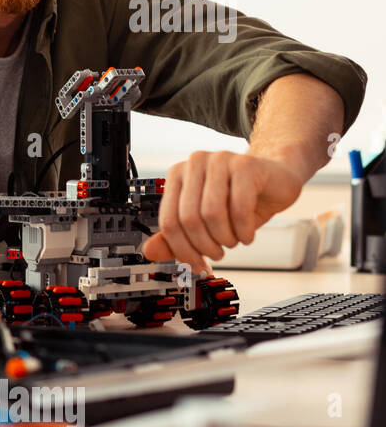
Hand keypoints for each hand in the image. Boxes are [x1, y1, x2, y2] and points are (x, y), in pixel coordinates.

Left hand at [143, 150, 302, 272]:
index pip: (168, 220)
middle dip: (204, 246)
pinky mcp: (246, 165)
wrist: (276, 179)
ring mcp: (220, 161)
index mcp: (177, 175)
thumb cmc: (239, 200)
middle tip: (217, 254)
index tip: (195, 265)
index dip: (181, 250)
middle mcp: (195, 164)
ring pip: (212, 214)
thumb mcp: (204, 222)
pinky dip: (243, 230)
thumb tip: (149, 252)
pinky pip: (239, 208)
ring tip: (232, 242)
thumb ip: (175, 236)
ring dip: (224, 238)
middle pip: (189, 219)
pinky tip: (247, 235)